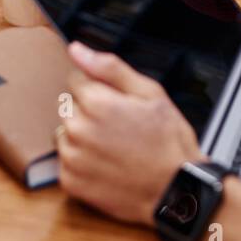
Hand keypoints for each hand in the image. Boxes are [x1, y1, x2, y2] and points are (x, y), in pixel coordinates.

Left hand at [57, 42, 204, 224]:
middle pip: (68, 105)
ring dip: (81, 136)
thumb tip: (76, 49)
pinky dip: (81, 161)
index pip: (76, 80)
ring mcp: (72, 158)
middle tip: (119, 127)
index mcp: (96, 103)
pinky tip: (106, 165)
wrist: (176, 191)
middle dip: (88, 111)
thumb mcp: (150, 93)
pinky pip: (65, 160)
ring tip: (112, 148)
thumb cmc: (168, 141)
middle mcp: (78, 129)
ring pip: (64, 132)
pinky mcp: (70, 182)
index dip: (98, 89)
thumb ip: (109, 68)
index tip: (117, 104)